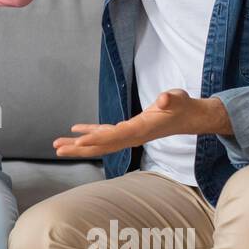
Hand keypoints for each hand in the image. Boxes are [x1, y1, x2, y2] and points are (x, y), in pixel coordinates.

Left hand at [52, 90, 227, 157]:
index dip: (95, 140)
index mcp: (140, 130)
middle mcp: (132, 136)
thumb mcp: (178, 100)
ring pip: (100, 143)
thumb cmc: (183, 107)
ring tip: (58, 145)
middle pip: (101, 146)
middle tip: (57, 150)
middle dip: (79, 149)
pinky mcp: (129, 129)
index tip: (77, 144)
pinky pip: (105, 134)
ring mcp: (129, 134)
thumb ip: (171, 100)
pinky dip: (90, 132)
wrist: (191, 117)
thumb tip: (164, 99)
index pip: (114, 137)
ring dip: (79, 144)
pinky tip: (75, 130)